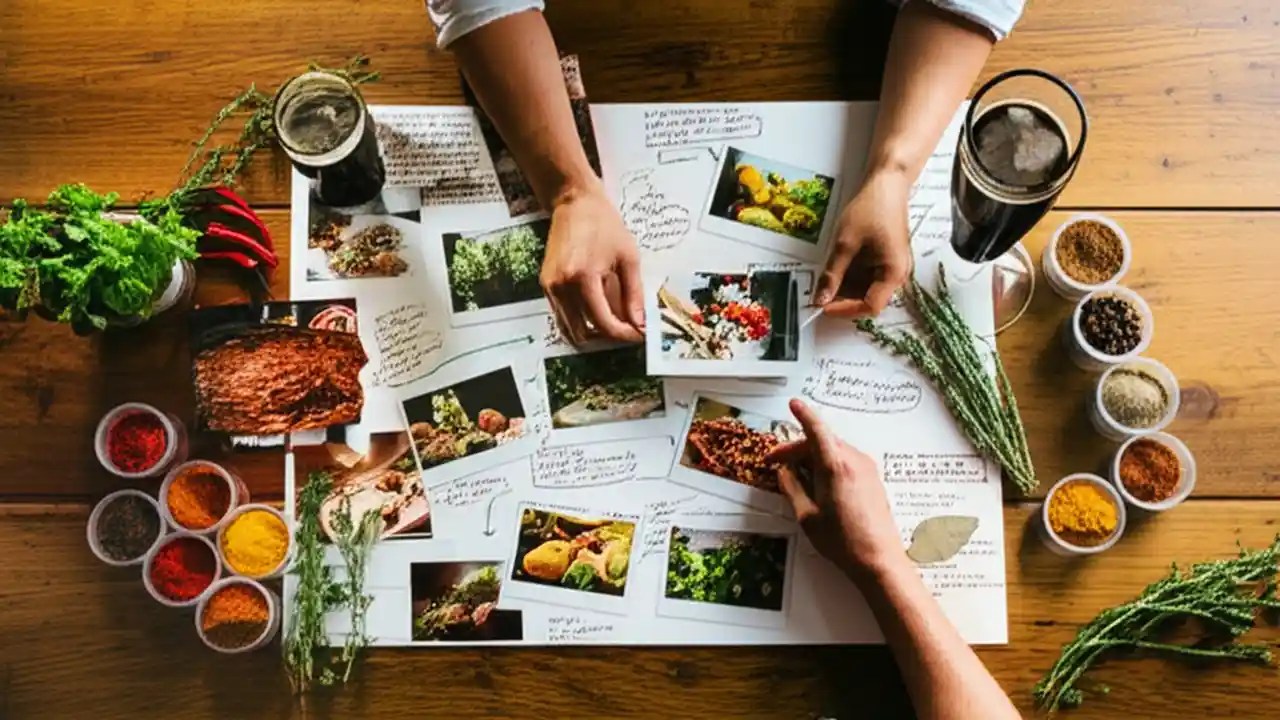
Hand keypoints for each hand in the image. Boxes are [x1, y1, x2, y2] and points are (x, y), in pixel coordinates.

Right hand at [541, 186, 644, 344]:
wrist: (575, 203)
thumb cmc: (603, 224)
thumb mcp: (628, 257)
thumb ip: (634, 294)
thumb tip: (640, 323)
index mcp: (583, 278)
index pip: (603, 322)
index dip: (624, 334)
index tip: (639, 334)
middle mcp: (561, 286)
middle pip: (584, 332)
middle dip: (608, 337)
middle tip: (628, 331)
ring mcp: (550, 287)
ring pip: (570, 329)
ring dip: (592, 333)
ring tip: (614, 325)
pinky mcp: (546, 285)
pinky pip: (562, 315)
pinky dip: (580, 321)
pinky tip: (598, 313)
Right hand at [766, 398, 906, 580]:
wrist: (879, 560)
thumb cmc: (842, 541)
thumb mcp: (807, 516)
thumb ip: (792, 488)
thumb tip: (784, 472)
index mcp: (835, 466)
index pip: (816, 430)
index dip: (803, 415)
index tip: (793, 404)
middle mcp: (854, 461)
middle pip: (822, 442)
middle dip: (797, 449)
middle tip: (777, 463)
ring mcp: (867, 469)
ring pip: (834, 451)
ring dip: (812, 457)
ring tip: (795, 476)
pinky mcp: (872, 479)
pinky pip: (845, 461)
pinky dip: (828, 464)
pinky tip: (817, 482)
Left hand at [813, 172, 912, 317]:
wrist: (887, 184)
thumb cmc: (871, 209)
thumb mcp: (845, 243)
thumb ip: (833, 274)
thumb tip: (821, 299)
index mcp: (894, 273)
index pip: (870, 306)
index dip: (845, 310)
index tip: (823, 307)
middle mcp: (897, 275)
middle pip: (869, 300)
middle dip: (843, 300)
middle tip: (820, 294)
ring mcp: (892, 268)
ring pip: (866, 290)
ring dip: (845, 289)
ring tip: (825, 280)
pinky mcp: (886, 261)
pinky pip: (868, 278)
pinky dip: (850, 277)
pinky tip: (836, 270)